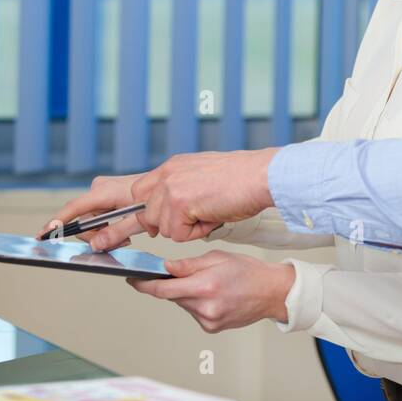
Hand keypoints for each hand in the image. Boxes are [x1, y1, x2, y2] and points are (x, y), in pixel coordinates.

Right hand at [38, 173, 144, 244]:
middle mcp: (98, 188)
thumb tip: (96, 246)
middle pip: (82, 220)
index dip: (58, 222)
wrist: (163, 188)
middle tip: (118, 243)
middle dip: (96, 236)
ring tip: (125, 237)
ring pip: (90, 221)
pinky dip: (107, 226)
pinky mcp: (105, 195)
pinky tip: (123, 229)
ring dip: (103, 233)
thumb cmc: (153, 200)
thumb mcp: (136, 221)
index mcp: (104, 191)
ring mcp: (101, 191)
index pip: (74, 208)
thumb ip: (115, 234)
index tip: (42, 234)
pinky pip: (96, 216)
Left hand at [97, 148, 279, 249]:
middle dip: (161, 225)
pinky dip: (196, 233)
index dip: (148, 212)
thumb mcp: (203, 174)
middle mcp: (167, 174)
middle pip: (145, 213)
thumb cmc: (242, 178)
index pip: (140, 192)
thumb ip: (183, 187)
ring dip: (186, 229)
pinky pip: (178, 234)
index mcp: (172, 166)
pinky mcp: (179, 203)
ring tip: (209, 214)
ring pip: (162, 227)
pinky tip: (213, 217)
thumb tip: (172, 207)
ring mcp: (171, 188)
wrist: (261, 175)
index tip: (151, 223)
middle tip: (176, 224)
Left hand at [128, 251, 295, 332]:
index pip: (163, 289)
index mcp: (204, 286)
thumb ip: (188, 265)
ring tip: (209, 283)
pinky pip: (194, 312)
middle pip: (172, 296)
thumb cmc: (249, 272)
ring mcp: (208, 320)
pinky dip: (197, 303)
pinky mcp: (211, 328)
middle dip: (173, 284)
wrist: (272, 293)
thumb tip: (165, 267)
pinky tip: (215, 295)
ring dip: (187, 293)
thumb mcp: (217, 258)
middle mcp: (205, 307)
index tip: (133, 279)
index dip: (144, 285)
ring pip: (183, 304)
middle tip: (186, 273)